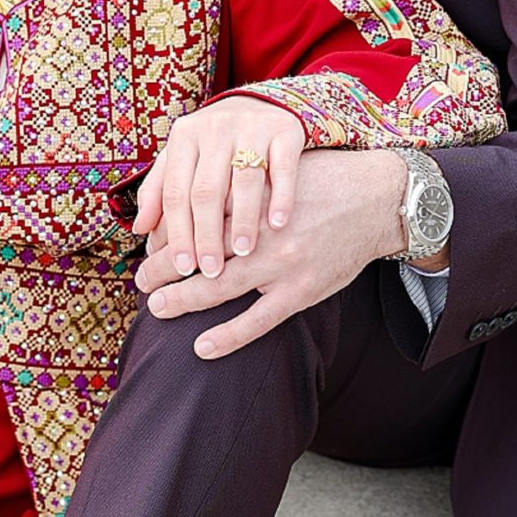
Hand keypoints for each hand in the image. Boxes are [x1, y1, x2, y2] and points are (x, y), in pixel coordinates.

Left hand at [133, 97, 304, 279]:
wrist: (258, 105)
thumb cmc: (213, 146)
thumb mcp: (183, 159)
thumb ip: (159, 191)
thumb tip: (139, 229)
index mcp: (184, 136)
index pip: (176, 192)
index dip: (177, 232)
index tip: (182, 267)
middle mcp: (215, 128)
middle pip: (207, 189)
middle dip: (207, 234)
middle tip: (210, 270)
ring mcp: (252, 126)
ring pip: (245, 179)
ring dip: (243, 219)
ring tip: (242, 252)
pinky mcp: (284, 130)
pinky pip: (283, 167)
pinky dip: (280, 196)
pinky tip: (276, 224)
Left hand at [135, 148, 409, 358]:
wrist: (376, 200)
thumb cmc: (322, 181)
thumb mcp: (276, 169)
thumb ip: (239, 182)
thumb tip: (198, 191)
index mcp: (250, 196)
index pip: (195, 216)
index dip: (168, 232)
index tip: (148, 243)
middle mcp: (260, 229)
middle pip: (198, 251)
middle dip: (164, 266)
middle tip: (140, 278)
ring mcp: (280, 263)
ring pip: (220, 287)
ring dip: (183, 299)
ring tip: (156, 307)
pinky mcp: (301, 290)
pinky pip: (258, 321)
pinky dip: (228, 336)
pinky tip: (201, 347)